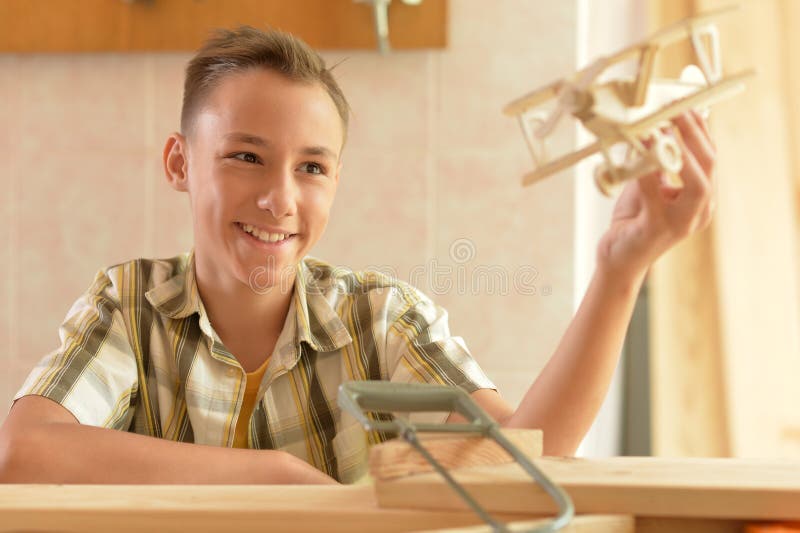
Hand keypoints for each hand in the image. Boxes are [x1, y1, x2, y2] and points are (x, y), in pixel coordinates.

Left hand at [596, 110, 715, 283]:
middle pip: (709, 166)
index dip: (699, 129)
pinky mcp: (658, 230)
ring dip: (681, 150)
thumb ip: (656, 161)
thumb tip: (654, 124)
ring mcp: (682, 223)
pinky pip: (655, 193)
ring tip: (661, 125)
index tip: (686, 104)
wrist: (618, 259)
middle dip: (694, 134)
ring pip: (697, 184)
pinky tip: (637, 150)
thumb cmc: (635, 220)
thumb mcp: (649, 185)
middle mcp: (699, 211)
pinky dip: (647, 169)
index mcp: (701, 199)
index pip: (709, 157)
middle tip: (676, 109)